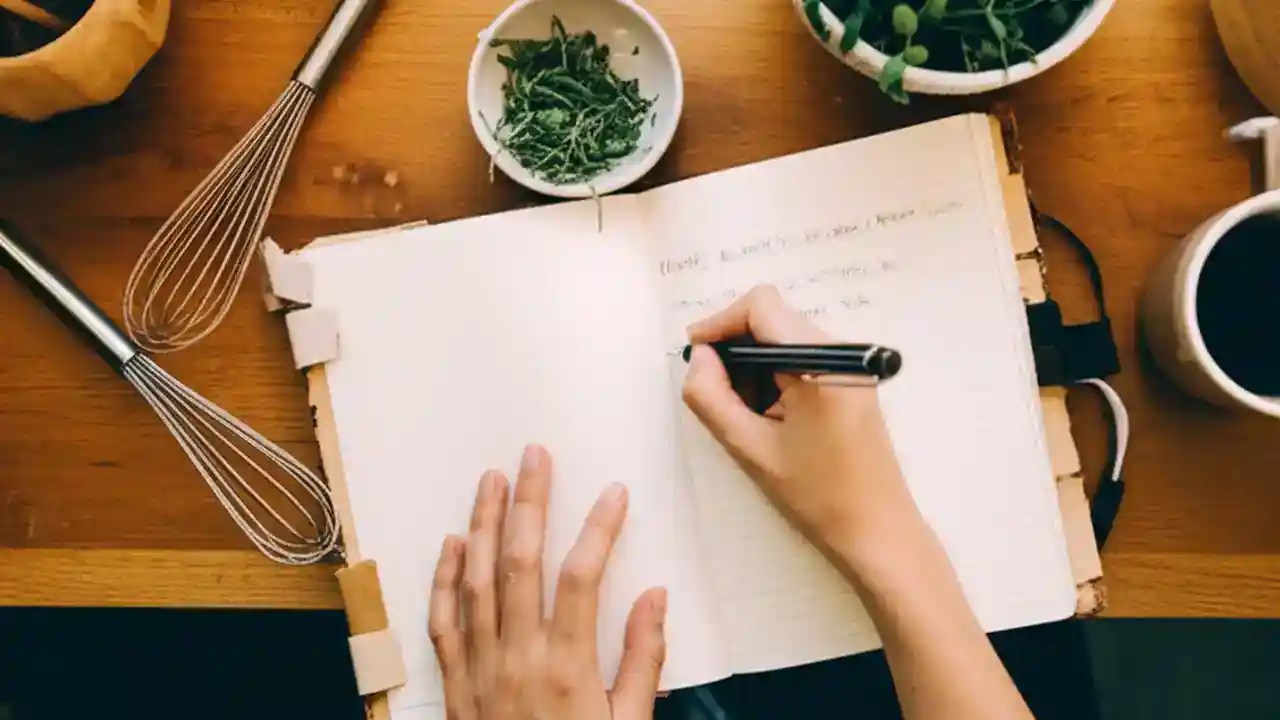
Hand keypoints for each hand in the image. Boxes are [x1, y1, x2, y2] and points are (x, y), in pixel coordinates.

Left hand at [428, 445, 667, 719]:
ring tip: (493, 480)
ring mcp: (478, 669)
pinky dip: (444, 579)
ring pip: (475, 581)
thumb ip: (642, 663)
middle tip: (536, 455)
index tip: (615, 493)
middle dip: (530, 503)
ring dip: (485, 525)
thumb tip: (654, 597)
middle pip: (520, 563)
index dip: (599, 529)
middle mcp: (516, 659)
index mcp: (566, 668)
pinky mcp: (455, 685)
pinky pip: (442, 622)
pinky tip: (452, 543)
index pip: (581, 578)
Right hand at [681, 285, 924, 576]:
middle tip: (719, 398)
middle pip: (772, 320)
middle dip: (736, 350)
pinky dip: (776, 377)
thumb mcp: (750, 448)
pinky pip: (802, 360)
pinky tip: (772, 420)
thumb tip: (699, 357)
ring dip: (755, 367)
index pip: (761, 306)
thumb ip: (712, 397)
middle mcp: (840, 352)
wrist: (879, 532)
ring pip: (784, 340)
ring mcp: (850, 366)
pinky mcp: (853, 382)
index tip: (696, 357)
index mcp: (819, 362)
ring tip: (748, 418)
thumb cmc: (816, 495)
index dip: (720, 323)